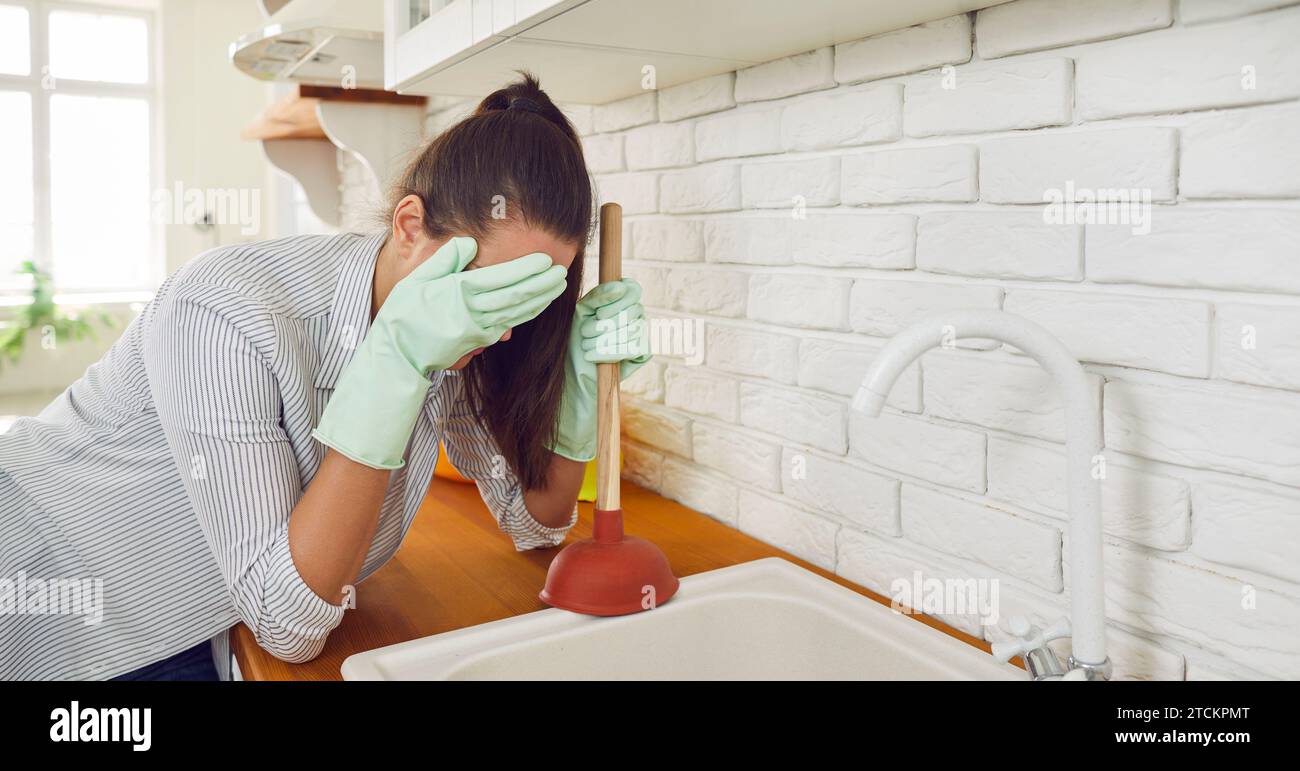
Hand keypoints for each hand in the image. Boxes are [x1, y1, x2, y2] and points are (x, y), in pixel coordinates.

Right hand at [315, 237, 567, 468]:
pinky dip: (527, 313)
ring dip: (541, 299)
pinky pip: (510, 324)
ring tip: (558, 285)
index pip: (501, 278)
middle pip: (517, 296)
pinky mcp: (480, 342)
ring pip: (518, 312)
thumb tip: (471, 242)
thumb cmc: (405, 312)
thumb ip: (446, 259)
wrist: (398, 353)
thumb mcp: (418, 278)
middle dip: (543, 284)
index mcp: (459, 292)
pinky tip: (538, 304)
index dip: (527, 269)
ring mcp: (479, 330)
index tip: (546, 260)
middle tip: (563, 272)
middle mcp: (473, 312)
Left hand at [550, 278, 651, 462]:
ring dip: (603, 340)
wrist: (568, 383)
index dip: (616, 297)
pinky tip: (595, 359)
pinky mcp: (641, 355)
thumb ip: (597, 297)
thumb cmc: (570, 347)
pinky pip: (637, 347)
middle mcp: (633, 317)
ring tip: (586, 349)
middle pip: (632, 308)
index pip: (631, 289)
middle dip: (603, 323)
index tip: (596, 311)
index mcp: (618, 303)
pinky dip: (612, 353)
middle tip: (584, 336)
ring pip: (633, 328)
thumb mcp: (578, 317)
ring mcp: (639, 336)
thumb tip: (619, 285)